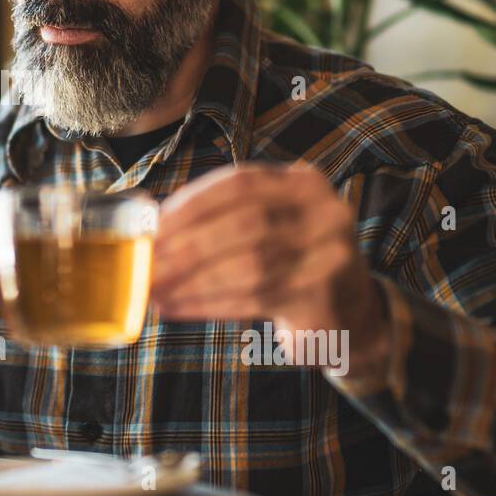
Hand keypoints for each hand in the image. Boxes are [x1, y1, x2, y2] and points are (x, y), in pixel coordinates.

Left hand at [150, 162, 388, 375]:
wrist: (350, 313)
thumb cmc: (287, 262)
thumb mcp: (266, 226)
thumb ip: (220, 218)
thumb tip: (148, 225)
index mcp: (302, 183)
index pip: (240, 183)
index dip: (191, 202)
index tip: (152, 224)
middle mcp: (324, 213)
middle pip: (244, 224)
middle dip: (186, 245)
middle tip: (146, 263)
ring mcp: (330, 255)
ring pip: (248, 266)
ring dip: (191, 280)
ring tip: (154, 289)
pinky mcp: (323, 297)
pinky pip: (255, 299)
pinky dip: (208, 303)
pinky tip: (177, 307)